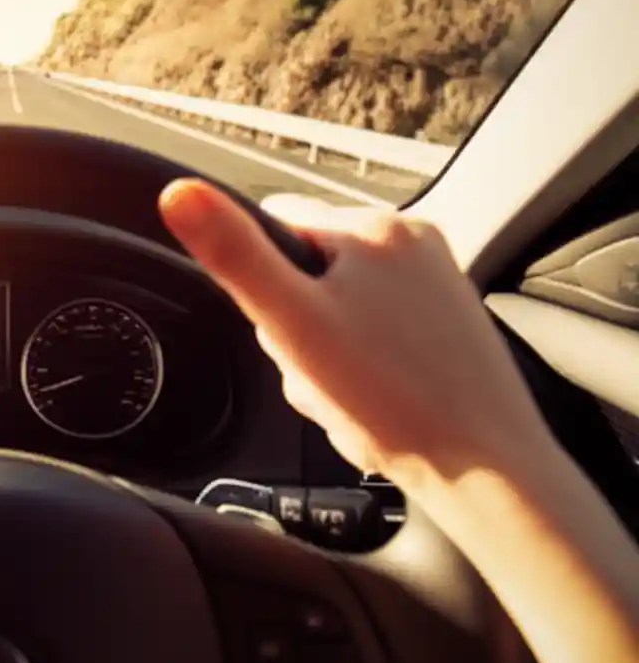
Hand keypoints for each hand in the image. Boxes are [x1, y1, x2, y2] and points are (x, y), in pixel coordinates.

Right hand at [158, 180, 554, 483]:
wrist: (484, 469)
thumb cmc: (391, 400)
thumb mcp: (291, 323)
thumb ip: (234, 255)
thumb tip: (178, 193)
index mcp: (374, 226)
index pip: (274, 224)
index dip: (261, 283)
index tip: (284, 329)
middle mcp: (414, 243)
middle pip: (306, 272)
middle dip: (296, 328)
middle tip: (320, 372)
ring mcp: (437, 284)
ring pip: (338, 310)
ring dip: (325, 356)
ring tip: (350, 395)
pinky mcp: (450, 326)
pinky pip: (375, 335)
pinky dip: (363, 370)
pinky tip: (375, 402)